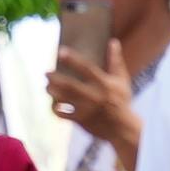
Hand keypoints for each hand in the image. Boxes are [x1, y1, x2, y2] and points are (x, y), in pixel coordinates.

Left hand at [46, 46, 142, 160]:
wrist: (122, 129)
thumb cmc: (122, 101)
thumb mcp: (121, 80)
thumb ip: (115, 61)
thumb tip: (113, 41)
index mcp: (104, 84)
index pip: (86, 68)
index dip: (73, 59)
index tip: (60, 51)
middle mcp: (94, 96)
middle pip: (69, 85)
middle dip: (55, 78)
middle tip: (46, 73)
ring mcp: (86, 109)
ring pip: (64, 99)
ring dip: (53, 92)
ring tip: (47, 87)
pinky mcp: (81, 121)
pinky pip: (63, 115)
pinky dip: (55, 109)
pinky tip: (53, 104)